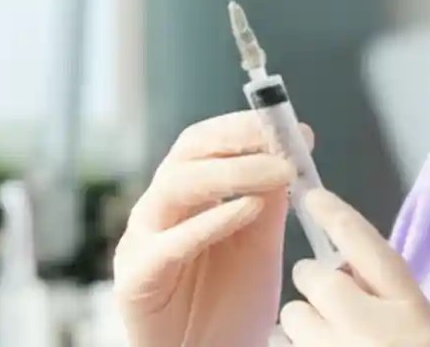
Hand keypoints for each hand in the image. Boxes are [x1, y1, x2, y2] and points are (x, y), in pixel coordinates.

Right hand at [112, 111, 312, 346]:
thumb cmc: (230, 303)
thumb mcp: (260, 242)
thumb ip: (271, 198)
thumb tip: (294, 145)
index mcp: (187, 195)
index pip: (206, 143)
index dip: (244, 128)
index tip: (290, 125)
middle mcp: (159, 209)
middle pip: (187, 154)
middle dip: (236, 141)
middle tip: (282, 145)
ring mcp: (142, 241)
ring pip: (175, 187)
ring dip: (231, 174)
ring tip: (276, 173)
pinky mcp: (135, 278)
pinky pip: (170, 243)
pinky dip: (211, 222)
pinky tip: (247, 211)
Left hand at [275, 189, 429, 346]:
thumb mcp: (420, 327)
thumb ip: (389, 295)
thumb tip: (345, 265)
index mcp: (412, 313)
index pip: (371, 250)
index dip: (338, 218)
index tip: (313, 196)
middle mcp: (373, 331)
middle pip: (319, 279)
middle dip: (316, 283)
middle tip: (329, 304)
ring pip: (293, 314)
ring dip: (303, 322)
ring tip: (326, 339)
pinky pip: (279, 342)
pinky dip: (291, 346)